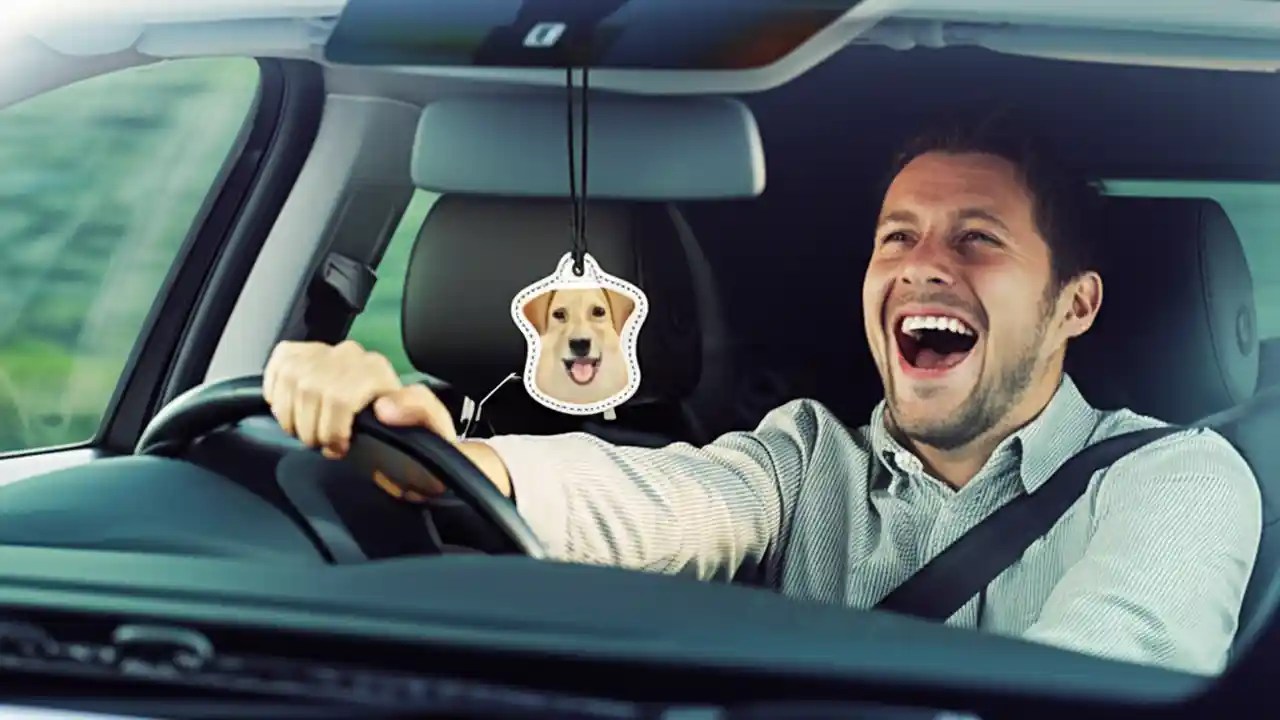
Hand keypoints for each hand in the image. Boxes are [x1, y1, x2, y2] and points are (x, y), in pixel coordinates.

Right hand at [262, 339, 456, 459]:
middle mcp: (350, 356)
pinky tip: (292, 410)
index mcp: (378, 371)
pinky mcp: (302, 354)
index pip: (340, 399)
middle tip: (324, 444)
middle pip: (310, 392)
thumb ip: (420, 410)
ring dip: (292, 417)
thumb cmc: (409, 432)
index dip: (333, 431)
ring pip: (291, 380)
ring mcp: (325, 353)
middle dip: (312, 430)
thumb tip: (385, 408)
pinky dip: (278, 394)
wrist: (395, 429)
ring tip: (309, 431)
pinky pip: (279, 365)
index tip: (339, 448)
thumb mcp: (429, 427)